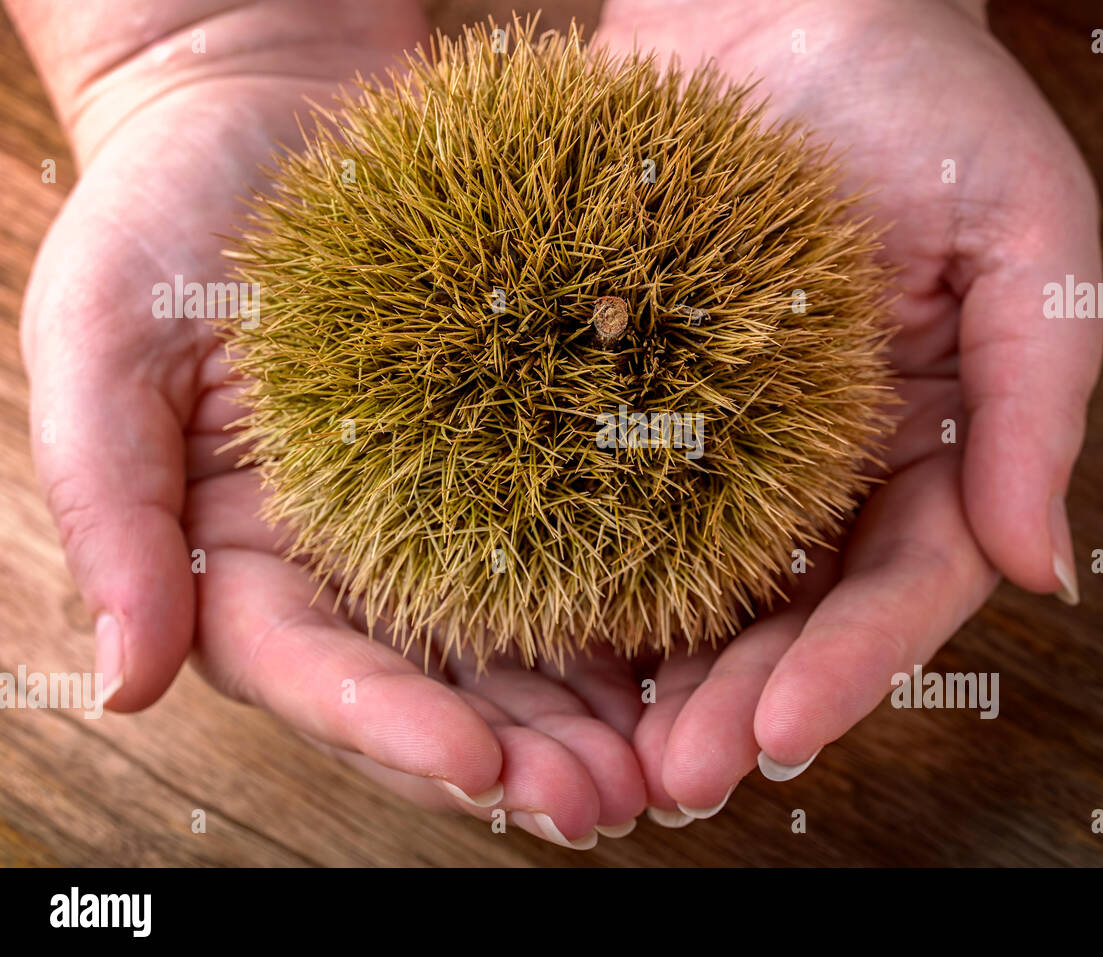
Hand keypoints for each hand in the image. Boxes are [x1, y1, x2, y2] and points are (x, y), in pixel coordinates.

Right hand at [17, 0, 646, 848]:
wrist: (271, 105)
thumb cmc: (164, 214)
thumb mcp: (102, 343)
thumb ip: (109, 509)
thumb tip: (124, 685)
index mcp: (248, 559)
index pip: (315, 673)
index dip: (391, 727)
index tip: (477, 767)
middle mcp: (353, 561)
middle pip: (436, 686)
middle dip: (518, 756)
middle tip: (604, 802)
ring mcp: (441, 516)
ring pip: (521, 640)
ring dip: (591, 711)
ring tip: (667, 761)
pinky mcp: (515, 457)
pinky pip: (577, 540)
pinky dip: (632, 600)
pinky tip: (695, 645)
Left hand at [595, 0, 1102, 820]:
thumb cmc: (924, 98)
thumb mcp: (1025, 234)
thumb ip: (1038, 402)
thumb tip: (1048, 573)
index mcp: (927, 444)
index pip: (901, 586)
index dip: (852, 669)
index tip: (786, 735)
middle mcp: (825, 463)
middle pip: (789, 614)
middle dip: (742, 703)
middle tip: (680, 779)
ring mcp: (725, 439)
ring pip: (697, 586)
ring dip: (659, 676)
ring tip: (613, 754)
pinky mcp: (636, 400)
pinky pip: (609, 498)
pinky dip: (586, 575)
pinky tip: (544, 638)